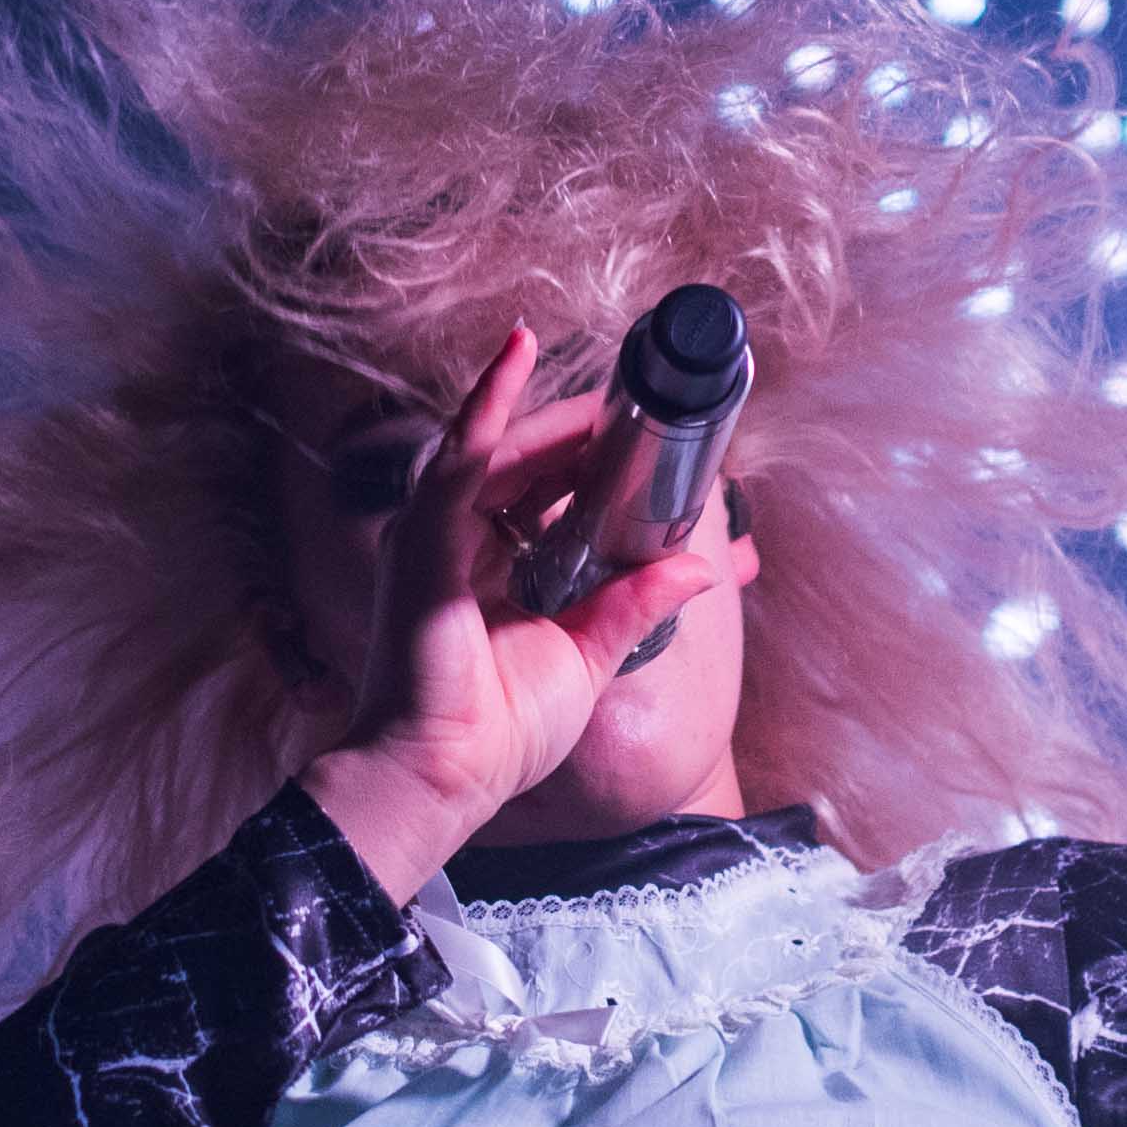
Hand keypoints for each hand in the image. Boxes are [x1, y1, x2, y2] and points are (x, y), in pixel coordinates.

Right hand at [299, 327, 722, 900]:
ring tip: (611, 396)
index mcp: (494, 568)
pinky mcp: (424, 537)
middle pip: (527, 464)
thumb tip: (701, 568)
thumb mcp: (588, 655)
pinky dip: (488, 401)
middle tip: (640, 414)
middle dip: (583, 436)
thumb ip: (635, 603)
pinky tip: (517, 351)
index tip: (642, 442)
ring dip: (556, 417)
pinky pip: (461, 455)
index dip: (591, 462)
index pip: (546, 492)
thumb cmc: (500, 731)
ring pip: (501, 448)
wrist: (447, 776)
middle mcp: (461, 543)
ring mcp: (437, 535)